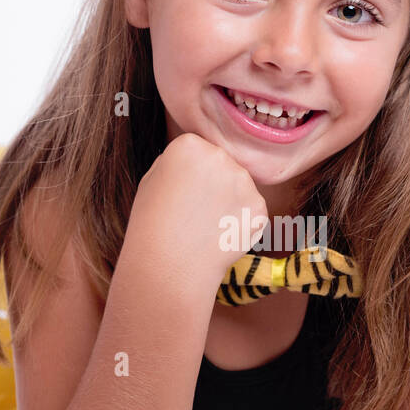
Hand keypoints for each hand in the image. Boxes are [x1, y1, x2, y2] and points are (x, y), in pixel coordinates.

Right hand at [128, 133, 268, 288]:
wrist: (169, 265)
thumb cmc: (152, 226)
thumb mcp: (151, 180)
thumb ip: (176, 163)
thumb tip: (195, 160)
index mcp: (190, 145)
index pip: (200, 151)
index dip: (191, 176)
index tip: (181, 194)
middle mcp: (219, 155)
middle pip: (224, 166)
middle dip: (216, 185)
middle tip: (196, 213)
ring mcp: (243, 181)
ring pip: (240, 187)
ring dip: (230, 203)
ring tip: (206, 226)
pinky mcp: (259, 207)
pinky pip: (252, 210)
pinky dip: (242, 224)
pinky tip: (220, 235)